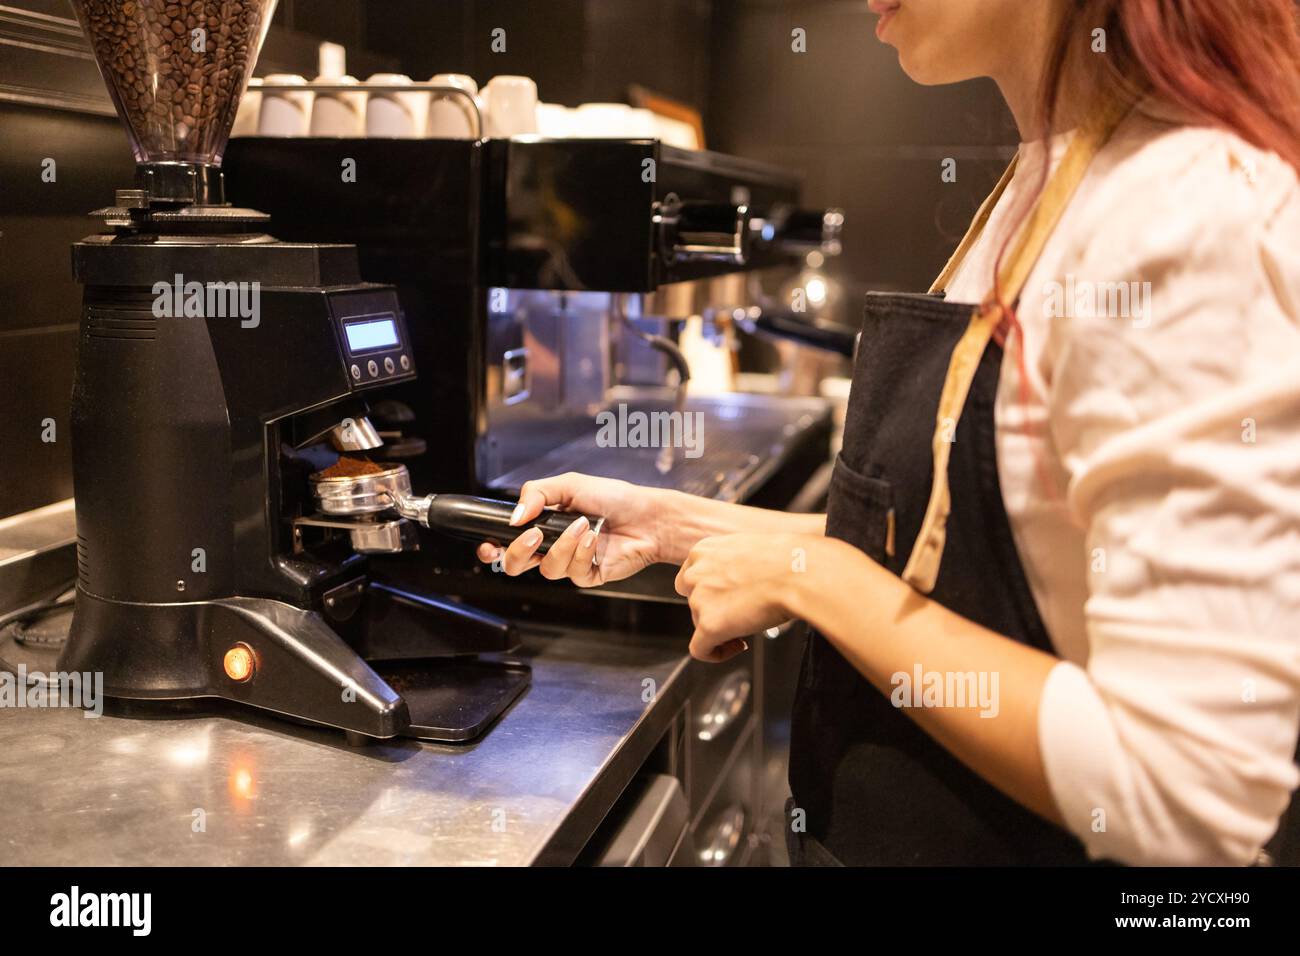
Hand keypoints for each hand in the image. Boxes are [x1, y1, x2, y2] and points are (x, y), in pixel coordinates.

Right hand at [476, 472, 665, 585]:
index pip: (507, 541)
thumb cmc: (613, 496)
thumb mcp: (569, 484)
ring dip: (563, 546)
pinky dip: (582, 553)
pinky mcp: (588, 576)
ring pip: (547, 569)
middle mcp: (552, 545)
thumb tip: (514, 516)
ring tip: (582, 526)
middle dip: (518, 552)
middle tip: (535, 535)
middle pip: (516, 565)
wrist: (647, 516)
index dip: (493, 547)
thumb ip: (536, 494)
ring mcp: (569, 562)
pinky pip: (573, 573)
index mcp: (542, 524)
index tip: (489, 544)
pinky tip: (594, 538)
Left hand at [674, 532, 828, 661]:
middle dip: (716, 609)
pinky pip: (700, 650)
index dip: (710, 592)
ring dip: (721, 628)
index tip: (729, 597)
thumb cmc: (789, 559)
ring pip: (700, 624)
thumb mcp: (752, 549)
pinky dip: (716, 653)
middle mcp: (696, 573)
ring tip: (749, 626)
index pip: (692, 577)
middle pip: (694, 601)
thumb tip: (740, 580)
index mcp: (704, 550)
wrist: (801, 572)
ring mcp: (699, 599)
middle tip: (741, 613)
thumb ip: (734, 563)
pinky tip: (738, 646)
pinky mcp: (708, 625)